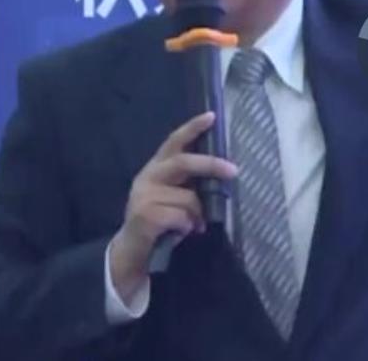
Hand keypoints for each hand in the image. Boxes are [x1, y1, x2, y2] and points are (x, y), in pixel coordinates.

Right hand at [108, 112, 237, 300]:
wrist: (133, 252)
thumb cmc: (161, 221)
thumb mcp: (174, 196)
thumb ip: (190, 183)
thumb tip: (222, 174)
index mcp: (157, 167)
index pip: (174, 141)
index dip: (192, 128)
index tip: (211, 116)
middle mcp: (148, 176)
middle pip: (183, 162)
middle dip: (210, 165)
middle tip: (234, 171)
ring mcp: (143, 195)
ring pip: (188, 198)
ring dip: (197, 214)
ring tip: (192, 225)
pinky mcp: (144, 215)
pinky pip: (181, 217)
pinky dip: (187, 226)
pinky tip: (181, 232)